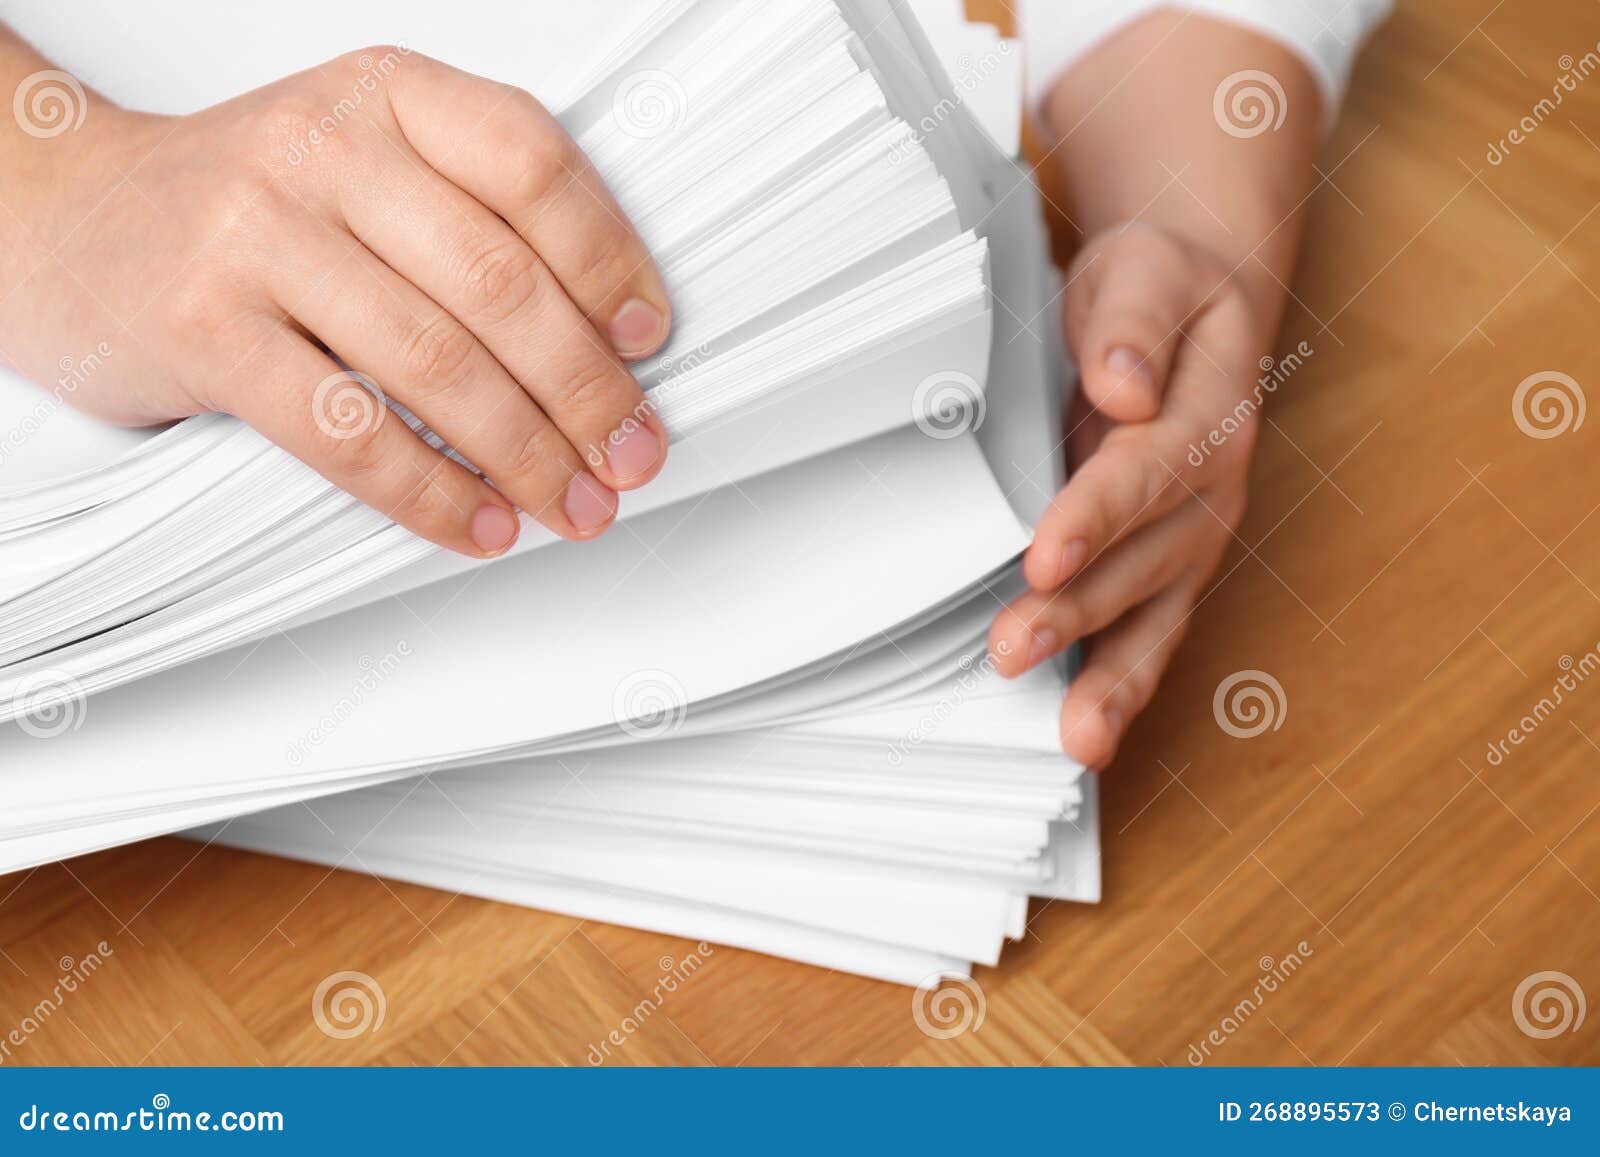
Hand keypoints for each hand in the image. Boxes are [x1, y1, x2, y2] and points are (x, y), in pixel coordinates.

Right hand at [0, 43, 672, 556]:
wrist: (67, 218)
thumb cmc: (245, 204)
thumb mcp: (363, 160)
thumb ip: (470, 215)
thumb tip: (605, 339)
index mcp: (387, 97)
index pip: (533, 166)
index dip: (610, 262)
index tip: (648, 341)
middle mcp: (324, 149)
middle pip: (499, 282)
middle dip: (588, 390)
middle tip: (631, 454)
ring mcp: (257, 235)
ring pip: (435, 363)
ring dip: (528, 454)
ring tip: (576, 503)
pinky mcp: (204, 330)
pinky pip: (348, 432)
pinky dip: (431, 493)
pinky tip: (479, 524)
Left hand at [988, 223, 1269, 766]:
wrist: (1193, 301)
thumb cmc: (1159, 287)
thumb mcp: (1145, 272)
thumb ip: (1133, 326)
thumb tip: (1121, 387)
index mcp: (1209, 413)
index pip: (1147, 470)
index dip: (1097, 515)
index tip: (1044, 554)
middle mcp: (1211, 489)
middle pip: (1146, 560)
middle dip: (1080, 610)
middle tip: (1014, 648)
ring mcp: (1191, 536)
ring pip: (1157, 616)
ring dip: (1113, 678)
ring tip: (1077, 737)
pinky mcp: (1166, 565)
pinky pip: (1148, 631)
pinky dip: (1121, 686)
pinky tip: (1087, 735)